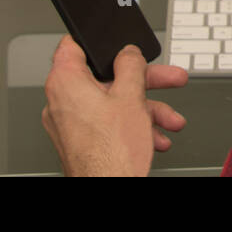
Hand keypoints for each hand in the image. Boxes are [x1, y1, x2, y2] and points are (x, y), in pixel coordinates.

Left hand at [42, 35, 188, 175]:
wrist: (109, 190)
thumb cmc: (111, 153)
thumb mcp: (131, 96)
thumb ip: (131, 66)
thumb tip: (128, 53)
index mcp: (65, 82)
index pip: (75, 45)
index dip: (100, 41)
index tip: (118, 42)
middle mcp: (61, 101)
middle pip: (105, 77)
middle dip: (143, 81)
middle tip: (167, 78)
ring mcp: (70, 124)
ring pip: (111, 103)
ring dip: (145, 108)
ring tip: (170, 119)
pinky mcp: (80, 141)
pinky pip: (108, 123)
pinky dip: (132, 125)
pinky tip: (155, 135)